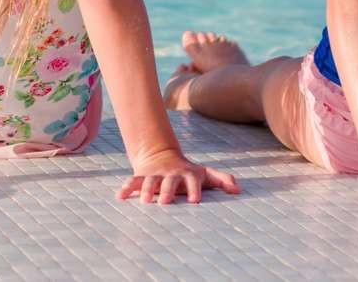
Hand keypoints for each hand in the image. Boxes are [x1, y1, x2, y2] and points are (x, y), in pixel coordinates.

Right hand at [116, 149, 240, 204]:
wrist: (162, 156)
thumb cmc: (188, 172)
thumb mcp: (206, 173)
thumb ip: (222, 180)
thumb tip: (237, 190)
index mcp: (187, 174)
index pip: (192, 181)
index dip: (194, 190)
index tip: (195, 201)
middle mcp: (170, 174)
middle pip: (169, 181)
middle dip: (167, 190)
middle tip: (165, 202)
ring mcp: (155, 175)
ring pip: (149, 181)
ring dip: (146, 189)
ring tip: (144, 200)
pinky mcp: (141, 176)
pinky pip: (132, 181)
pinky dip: (126, 188)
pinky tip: (120, 197)